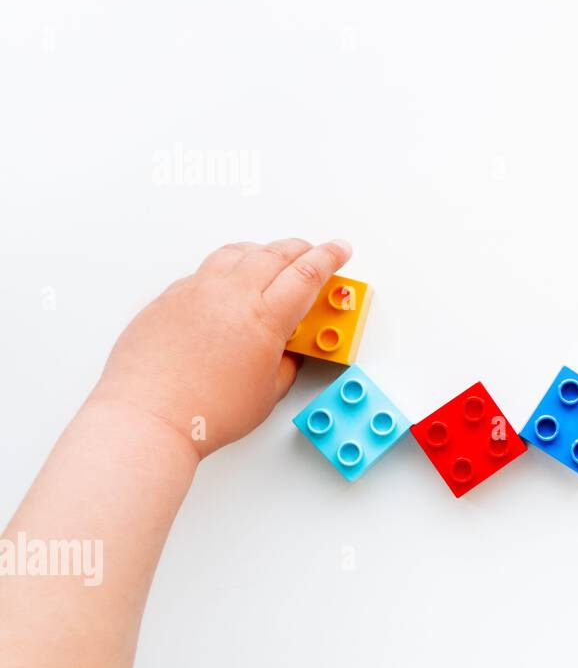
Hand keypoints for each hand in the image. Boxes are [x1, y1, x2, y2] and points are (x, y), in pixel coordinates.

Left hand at [90, 239, 351, 456]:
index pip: (307, 272)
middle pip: (274, 253)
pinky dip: (225, 269)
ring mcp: (196, 292)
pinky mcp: (168, 298)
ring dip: (261, 251)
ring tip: (269, 260)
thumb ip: (284, 364)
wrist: (148, 418)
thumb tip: (286, 352)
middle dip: (300, 249)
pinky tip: (228, 284)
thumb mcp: (266, 393)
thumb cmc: (204, 412)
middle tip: (312, 252)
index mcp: (264, 318)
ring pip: (236, 253)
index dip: (329, 257)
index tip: (340, 249)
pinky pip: (204, 271)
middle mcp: (230, 295)